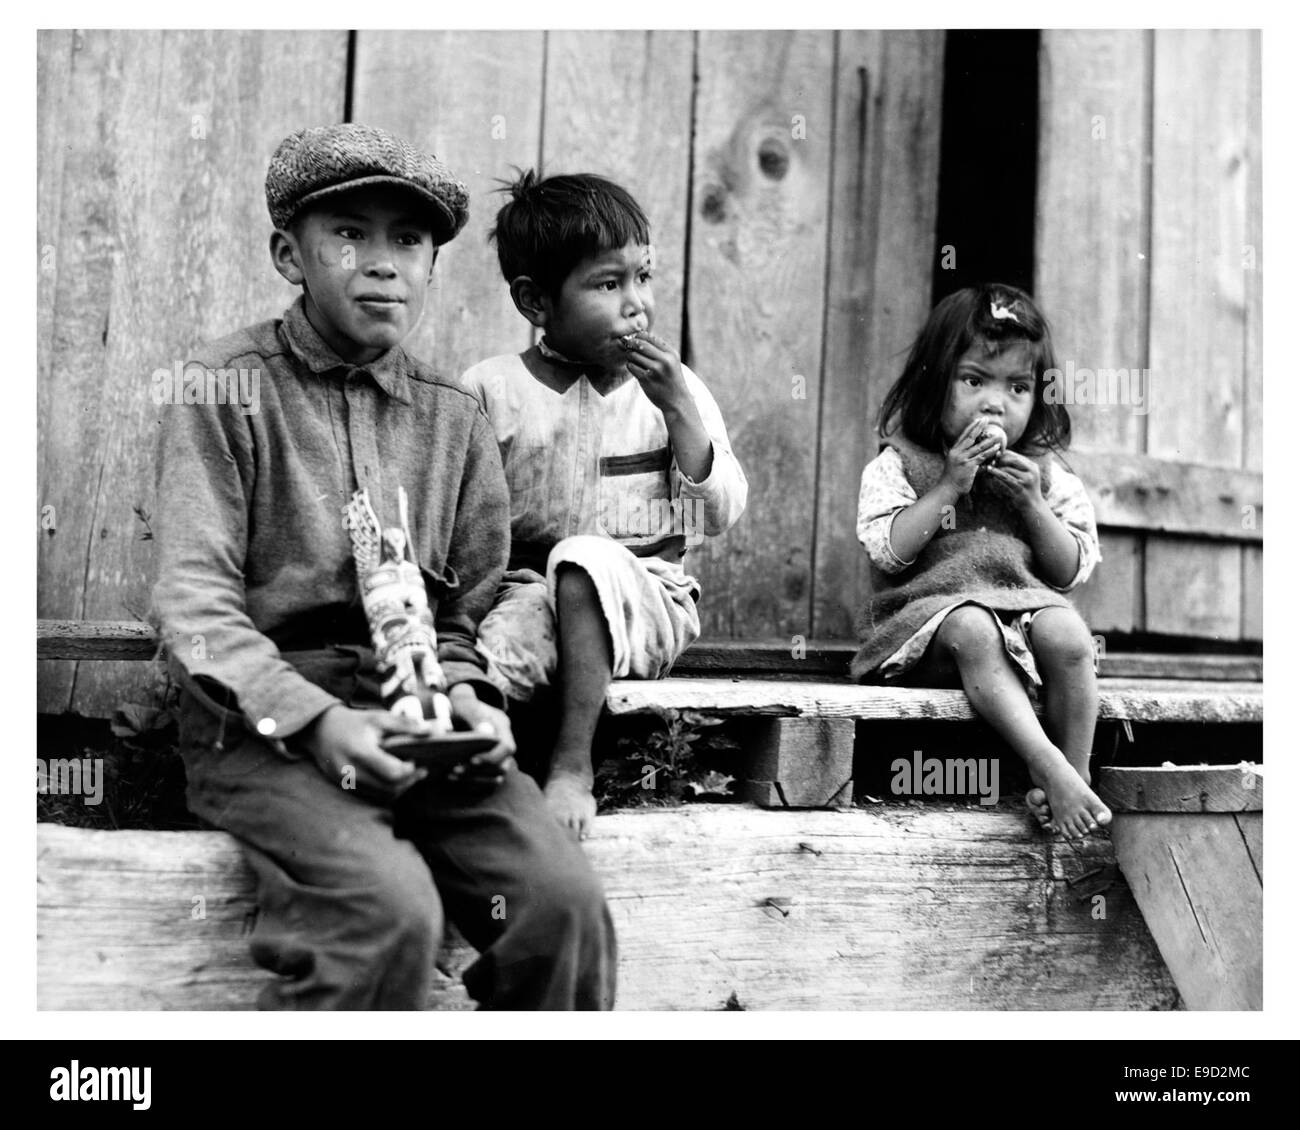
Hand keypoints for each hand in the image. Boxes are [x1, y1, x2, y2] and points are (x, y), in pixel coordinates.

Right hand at [295, 704, 429, 798]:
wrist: (319, 730)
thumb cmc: (354, 722)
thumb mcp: (378, 718)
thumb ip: (405, 725)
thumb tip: (432, 731)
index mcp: (360, 752)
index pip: (392, 773)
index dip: (409, 771)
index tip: (418, 762)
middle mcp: (351, 771)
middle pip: (389, 788)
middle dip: (409, 781)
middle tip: (421, 770)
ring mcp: (346, 782)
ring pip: (381, 795)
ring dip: (399, 788)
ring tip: (411, 774)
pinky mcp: (345, 787)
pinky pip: (371, 795)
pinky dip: (386, 790)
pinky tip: (395, 778)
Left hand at [443, 684, 515, 788]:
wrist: (458, 707)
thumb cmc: (460, 703)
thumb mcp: (464, 702)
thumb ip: (474, 714)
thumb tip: (484, 732)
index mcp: (501, 725)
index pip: (507, 748)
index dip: (492, 757)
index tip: (471, 760)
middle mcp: (503, 742)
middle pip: (502, 766)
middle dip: (479, 771)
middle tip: (455, 770)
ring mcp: (497, 755)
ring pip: (496, 777)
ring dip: (475, 779)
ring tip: (452, 775)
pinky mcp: (488, 765)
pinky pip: (487, 782)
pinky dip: (472, 783)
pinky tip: (453, 778)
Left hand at [621, 331, 689, 414]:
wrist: (677, 400)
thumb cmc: (671, 379)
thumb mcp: (672, 361)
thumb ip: (659, 349)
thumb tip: (638, 336)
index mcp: (671, 353)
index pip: (650, 337)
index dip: (639, 336)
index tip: (635, 339)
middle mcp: (664, 360)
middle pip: (640, 344)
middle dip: (631, 343)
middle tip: (628, 346)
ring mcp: (655, 370)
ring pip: (633, 355)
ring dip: (630, 356)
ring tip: (634, 359)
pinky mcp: (647, 380)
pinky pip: (631, 366)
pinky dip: (630, 366)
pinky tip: (635, 369)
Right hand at [941, 418, 1005, 495]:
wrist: (947, 488)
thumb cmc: (951, 479)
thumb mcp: (954, 464)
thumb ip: (962, 457)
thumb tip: (971, 454)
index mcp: (953, 451)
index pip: (963, 436)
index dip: (971, 427)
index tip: (978, 420)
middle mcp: (957, 453)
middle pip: (970, 437)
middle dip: (979, 427)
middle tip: (986, 419)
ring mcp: (963, 459)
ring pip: (978, 446)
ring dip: (989, 440)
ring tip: (998, 435)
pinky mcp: (969, 466)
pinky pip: (982, 457)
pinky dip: (990, 452)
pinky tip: (997, 448)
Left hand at [985, 449, 1044, 511]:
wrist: (1034, 505)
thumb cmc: (1026, 490)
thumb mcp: (1026, 476)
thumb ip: (1017, 467)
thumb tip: (1001, 457)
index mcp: (1032, 466)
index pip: (1016, 456)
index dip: (1003, 454)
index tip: (993, 456)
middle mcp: (1031, 471)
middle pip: (1012, 459)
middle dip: (1000, 459)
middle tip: (990, 460)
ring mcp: (1026, 479)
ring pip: (1007, 468)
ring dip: (996, 466)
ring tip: (988, 465)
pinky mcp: (1020, 487)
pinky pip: (1005, 477)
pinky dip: (996, 472)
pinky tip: (989, 470)